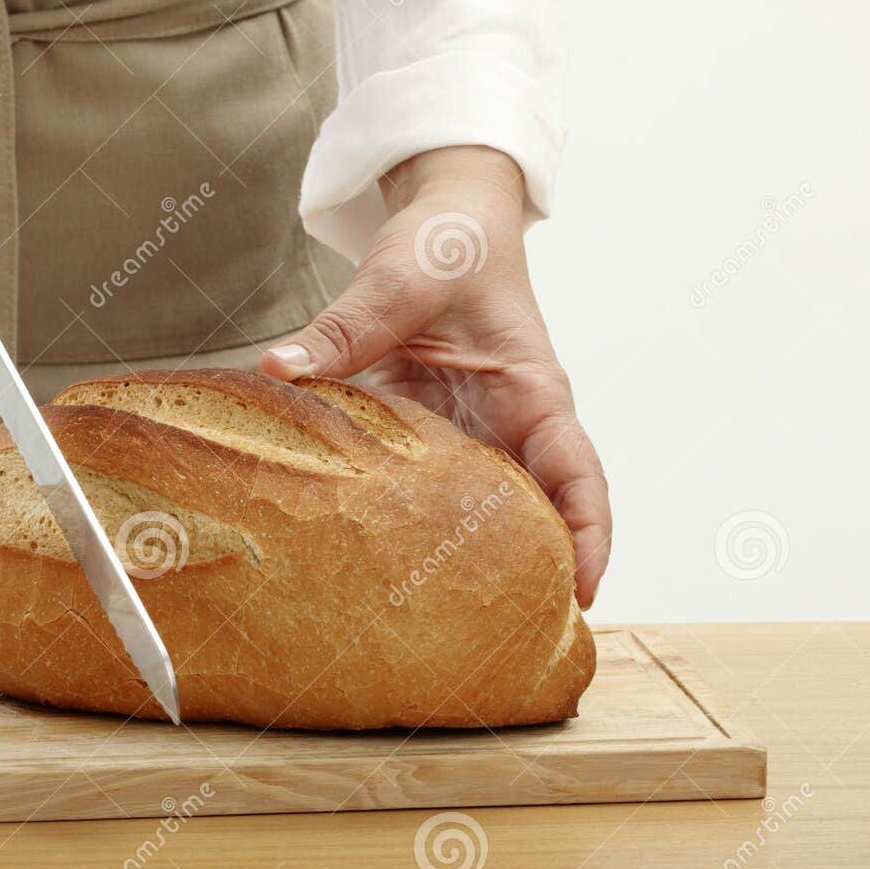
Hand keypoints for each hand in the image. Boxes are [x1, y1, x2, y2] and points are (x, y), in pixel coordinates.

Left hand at [259, 147, 610, 605]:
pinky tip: (376, 572)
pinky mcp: (434, 437)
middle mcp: (512, 426)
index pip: (578, 473)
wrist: (442, 223)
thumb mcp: (404, 273)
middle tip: (507, 646)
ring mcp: (474, 436)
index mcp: (534, 391)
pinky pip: (431, 492)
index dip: (588, 534)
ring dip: (472, 567)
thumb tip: (280, 369)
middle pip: (537, 515)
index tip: (582, 591)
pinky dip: (414, 532)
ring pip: (484, 514)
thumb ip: (348, 324)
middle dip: (532, 578)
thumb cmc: (450, 241)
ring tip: (442, 632)